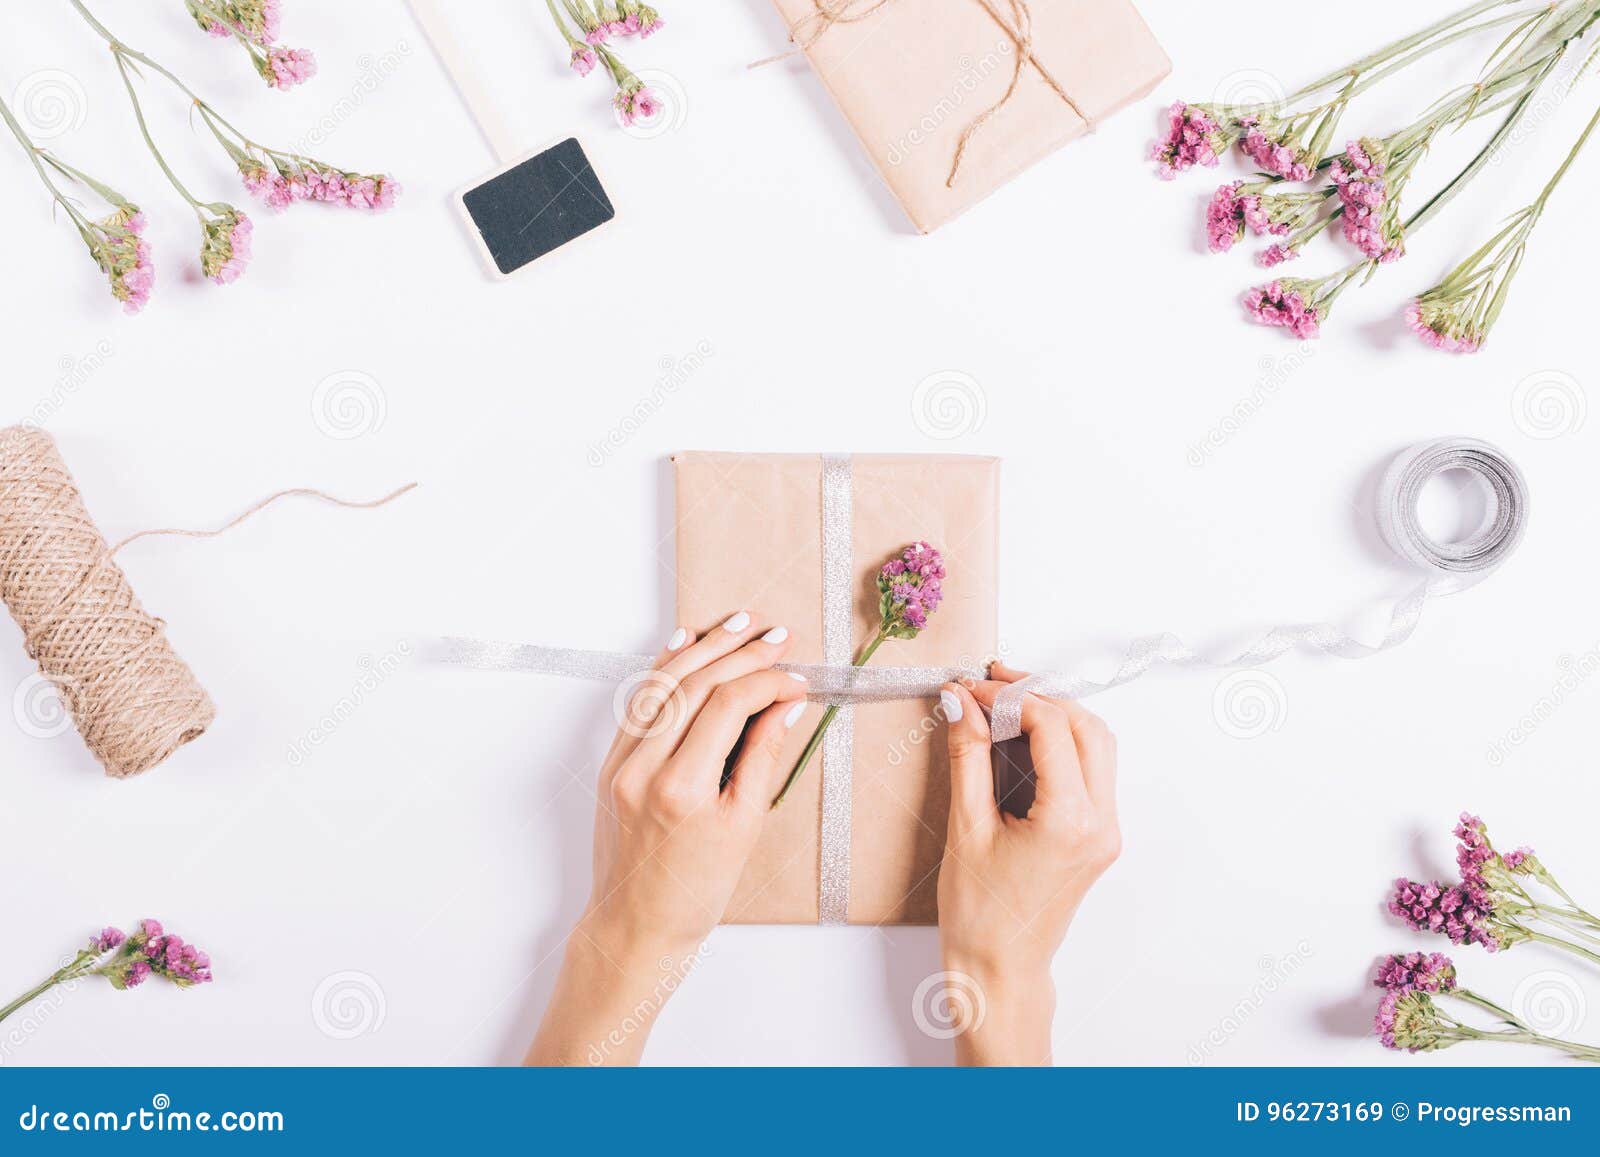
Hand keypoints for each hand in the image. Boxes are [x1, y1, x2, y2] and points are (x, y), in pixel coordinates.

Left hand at [528, 612, 808, 1065]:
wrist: (636, 927)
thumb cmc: (694, 892)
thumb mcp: (744, 828)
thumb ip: (763, 758)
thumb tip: (785, 705)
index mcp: (681, 789)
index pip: (729, 706)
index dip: (767, 683)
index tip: (796, 679)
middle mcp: (643, 768)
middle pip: (695, 685)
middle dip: (740, 654)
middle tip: (776, 637)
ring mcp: (620, 763)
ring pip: (662, 683)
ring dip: (702, 648)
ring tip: (738, 626)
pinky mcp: (610, 764)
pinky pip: (639, 703)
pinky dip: (665, 669)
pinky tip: (687, 644)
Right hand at [935, 663, 1120, 1065]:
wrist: (1000, 969)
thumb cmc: (979, 914)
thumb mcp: (966, 826)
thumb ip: (968, 756)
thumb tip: (962, 702)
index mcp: (1070, 821)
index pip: (1052, 727)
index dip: (1011, 696)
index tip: (973, 688)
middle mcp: (1101, 823)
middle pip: (1087, 727)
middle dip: (1041, 696)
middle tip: (993, 684)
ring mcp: (1107, 831)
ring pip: (1098, 746)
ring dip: (1058, 717)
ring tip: (1008, 705)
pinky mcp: (1100, 837)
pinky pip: (1093, 772)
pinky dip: (1064, 745)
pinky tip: (1025, 739)